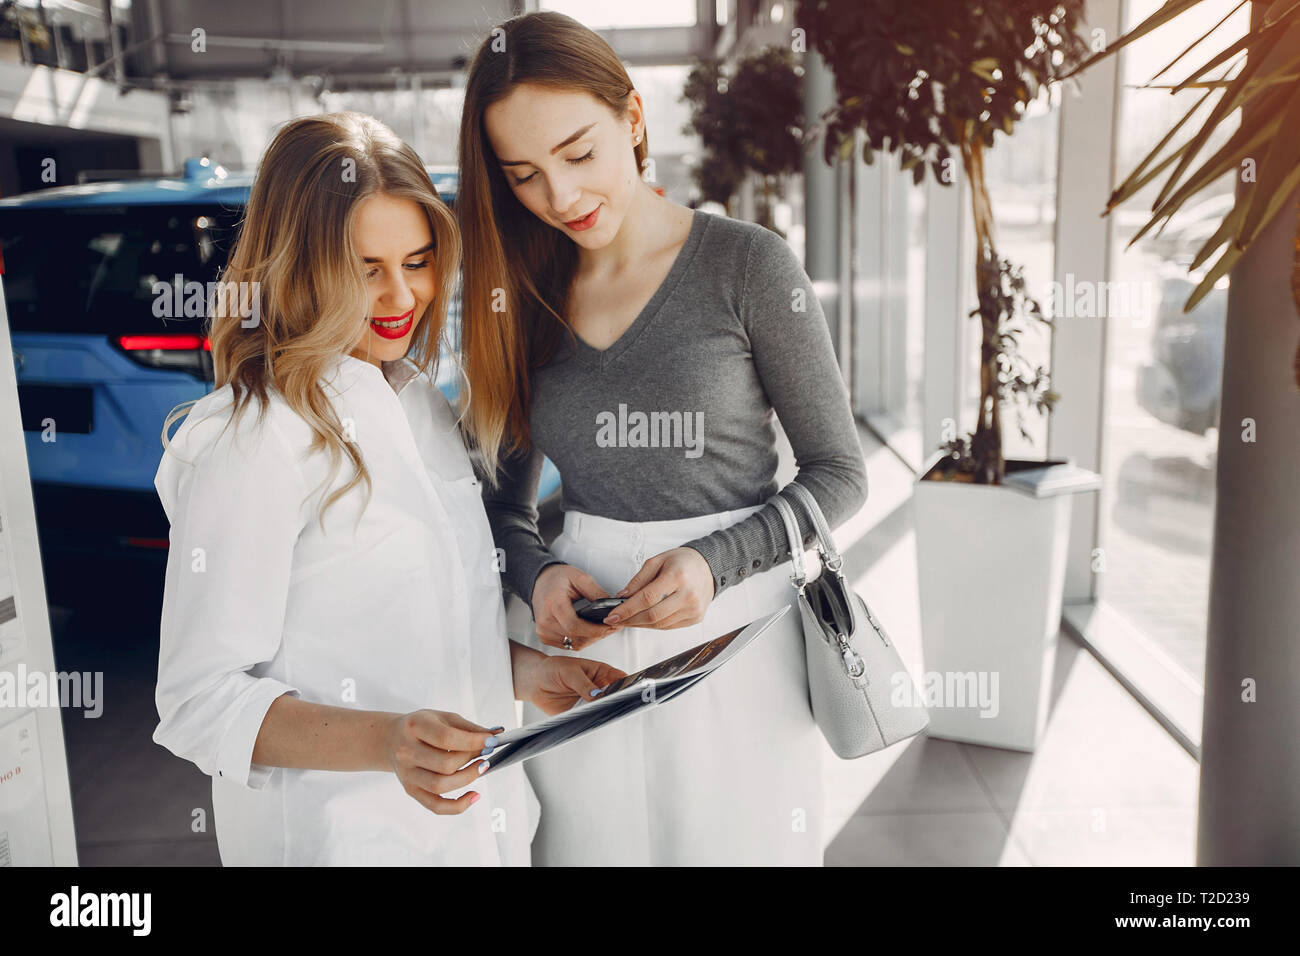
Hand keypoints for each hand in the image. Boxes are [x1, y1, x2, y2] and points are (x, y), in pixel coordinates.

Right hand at [382, 710, 500, 814]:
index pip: (446, 738)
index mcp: (415, 727)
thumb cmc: (423, 726)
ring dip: (468, 778)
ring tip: (481, 767)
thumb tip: (496, 734)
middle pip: (445, 764)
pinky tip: (474, 796)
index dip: (473, 741)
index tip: (492, 741)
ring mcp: (407, 774)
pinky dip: (458, 806)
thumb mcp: (443, 717)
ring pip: (441, 786)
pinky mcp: (411, 790)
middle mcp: (407, 752)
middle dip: (471, 760)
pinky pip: (436, 806)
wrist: (392, 738)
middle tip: (485, 753)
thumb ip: (469, 727)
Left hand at [526, 655, 628, 715]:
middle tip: (614, 705)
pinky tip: (587, 720)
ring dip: (602, 713)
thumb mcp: (569, 672)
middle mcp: (598, 688)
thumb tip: (597, 696)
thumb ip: (584, 684)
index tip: (629, 691)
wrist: (534, 682)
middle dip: (616, 701)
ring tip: (599, 713)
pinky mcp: (580, 714)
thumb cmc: (553, 669)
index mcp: (600, 673)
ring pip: (603, 710)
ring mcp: (590, 702)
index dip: (627, 684)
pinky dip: (589, 721)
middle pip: (614, 697)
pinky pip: (588, 719)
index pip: (619, 678)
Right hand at [531, 563, 618, 651]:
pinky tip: (590, 631)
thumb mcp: (580, 577)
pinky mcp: (545, 637)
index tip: (610, 626)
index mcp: (553, 604)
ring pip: (574, 644)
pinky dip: (582, 640)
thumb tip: (612, 608)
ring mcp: (543, 631)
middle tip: (613, 627)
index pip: (575, 626)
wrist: (540, 581)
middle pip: (576, 637)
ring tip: (603, 628)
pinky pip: (568, 645)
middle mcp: (545, 621)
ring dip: (591, 639)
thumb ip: (596, 593)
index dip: (595, 630)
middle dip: (598, 634)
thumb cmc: (558, 578)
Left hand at [606, 547, 714, 629]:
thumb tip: (623, 596)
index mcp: (677, 576)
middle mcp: (688, 595)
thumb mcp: (657, 561)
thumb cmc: (682, 562)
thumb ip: (639, 579)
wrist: (708, 567)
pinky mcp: (696, 618)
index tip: (612, 614)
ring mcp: (694, 609)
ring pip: (660, 624)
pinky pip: (669, 626)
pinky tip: (645, 619)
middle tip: (617, 619)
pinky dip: (654, 624)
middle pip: (653, 615)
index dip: (627, 609)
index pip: (647, 598)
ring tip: (628, 619)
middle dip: (630, 620)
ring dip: (640, 624)